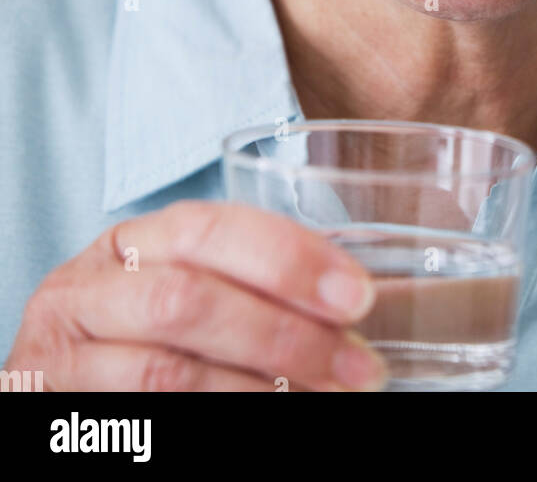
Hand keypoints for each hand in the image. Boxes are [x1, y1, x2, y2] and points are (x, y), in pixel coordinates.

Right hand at [3, 200, 387, 390]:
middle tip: (357, 364)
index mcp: (127, 243)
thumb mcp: (186, 290)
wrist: (70, 399)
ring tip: (326, 396)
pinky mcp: (66, 421)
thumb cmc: (145, 338)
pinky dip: (225, 420)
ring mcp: (64, 361)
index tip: (355, 294)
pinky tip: (276, 421)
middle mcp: (84, 292)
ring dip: (263, 391)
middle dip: (283, 333)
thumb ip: (252, 285)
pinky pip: (154, 422)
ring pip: (169, 373)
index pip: (205, 229)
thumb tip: (358, 300)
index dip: (285, 258)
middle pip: (188, 300)